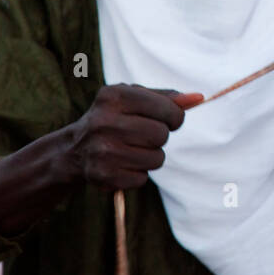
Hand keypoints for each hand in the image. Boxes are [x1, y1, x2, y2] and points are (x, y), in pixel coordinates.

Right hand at [62, 85, 201, 190]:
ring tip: (131, 149)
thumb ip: (168, 98)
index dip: (174, 117)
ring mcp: (101, 150)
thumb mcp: (135, 99)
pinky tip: (122, 163)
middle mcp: (104, 121)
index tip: (165, 119)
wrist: (75, 148)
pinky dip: (138, 174)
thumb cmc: (115, 117)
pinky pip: (142, 178)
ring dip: (151, 157)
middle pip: (162, 135)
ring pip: (156, 159)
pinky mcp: (102, 174)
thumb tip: (198, 98)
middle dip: (160, 137)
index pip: (169, 110)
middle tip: (142, 135)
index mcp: (114, 95)